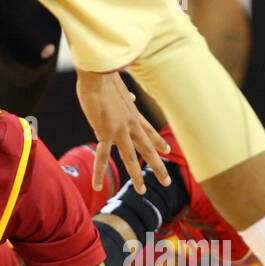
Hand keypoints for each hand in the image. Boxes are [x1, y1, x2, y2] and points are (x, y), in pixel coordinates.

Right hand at [76, 70, 169, 194]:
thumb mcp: (119, 86)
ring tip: (142, 191)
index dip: (158, 141)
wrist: (99, 74)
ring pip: (131, 158)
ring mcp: (120, 130)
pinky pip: (102, 158)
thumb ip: (125, 94)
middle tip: (167, 181)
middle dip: (157, 166)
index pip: (150, 131)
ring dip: (136, 176)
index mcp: (133, 113)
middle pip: (147, 148)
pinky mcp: (106, 133)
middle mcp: (131, 124)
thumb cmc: (104, 76)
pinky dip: (99, 172)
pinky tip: (97, 186)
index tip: (167, 150)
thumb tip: (131, 96)